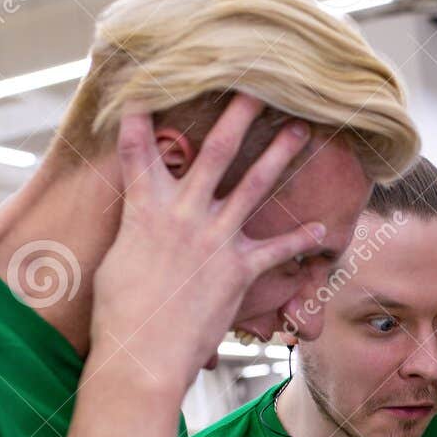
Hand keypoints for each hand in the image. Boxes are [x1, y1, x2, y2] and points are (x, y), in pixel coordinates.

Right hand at [90, 94, 328, 396]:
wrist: (143, 353)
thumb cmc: (119, 314)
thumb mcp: (115, 262)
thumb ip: (132, 233)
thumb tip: (136, 227)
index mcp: (144, 208)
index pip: (139, 149)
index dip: (141, 114)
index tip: (151, 82)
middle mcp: (182, 214)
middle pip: (214, 152)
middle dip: (237, 114)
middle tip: (258, 85)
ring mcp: (214, 239)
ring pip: (254, 185)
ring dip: (280, 154)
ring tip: (300, 129)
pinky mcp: (238, 269)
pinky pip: (276, 250)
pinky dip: (300, 241)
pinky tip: (321, 230)